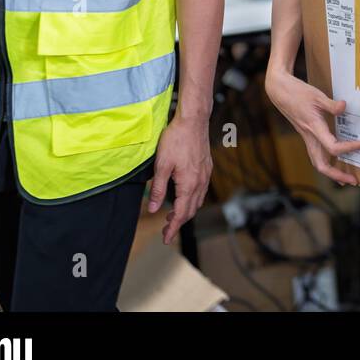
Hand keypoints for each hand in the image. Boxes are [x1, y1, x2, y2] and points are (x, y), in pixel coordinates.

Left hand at [148, 114, 212, 243]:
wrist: (193, 121)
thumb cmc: (176, 140)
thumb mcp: (161, 165)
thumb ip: (159, 189)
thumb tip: (153, 209)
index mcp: (189, 184)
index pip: (182, 214)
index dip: (173, 228)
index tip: (166, 239)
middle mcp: (200, 182)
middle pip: (191, 210)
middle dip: (179, 221)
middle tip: (166, 228)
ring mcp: (206, 174)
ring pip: (198, 200)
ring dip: (186, 210)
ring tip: (173, 214)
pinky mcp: (207, 167)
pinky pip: (201, 190)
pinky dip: (193, 199)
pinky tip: (184, 195)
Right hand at [265, 65, 359, 186]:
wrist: (280, 92)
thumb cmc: (298, 93)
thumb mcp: (317, 96)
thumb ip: (331, 104)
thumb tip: (344, 107)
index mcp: (314, 128)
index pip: (332, 147)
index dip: (349, 148)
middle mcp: (310, 137)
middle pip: (321, 165)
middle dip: (337, 175)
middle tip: (353, 180)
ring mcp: (307, 138)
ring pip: (318, 162)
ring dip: (332, 172)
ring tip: (346, 177)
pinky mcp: (307, 135)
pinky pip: (317, 154)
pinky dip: (327, 161)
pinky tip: (336, 161)